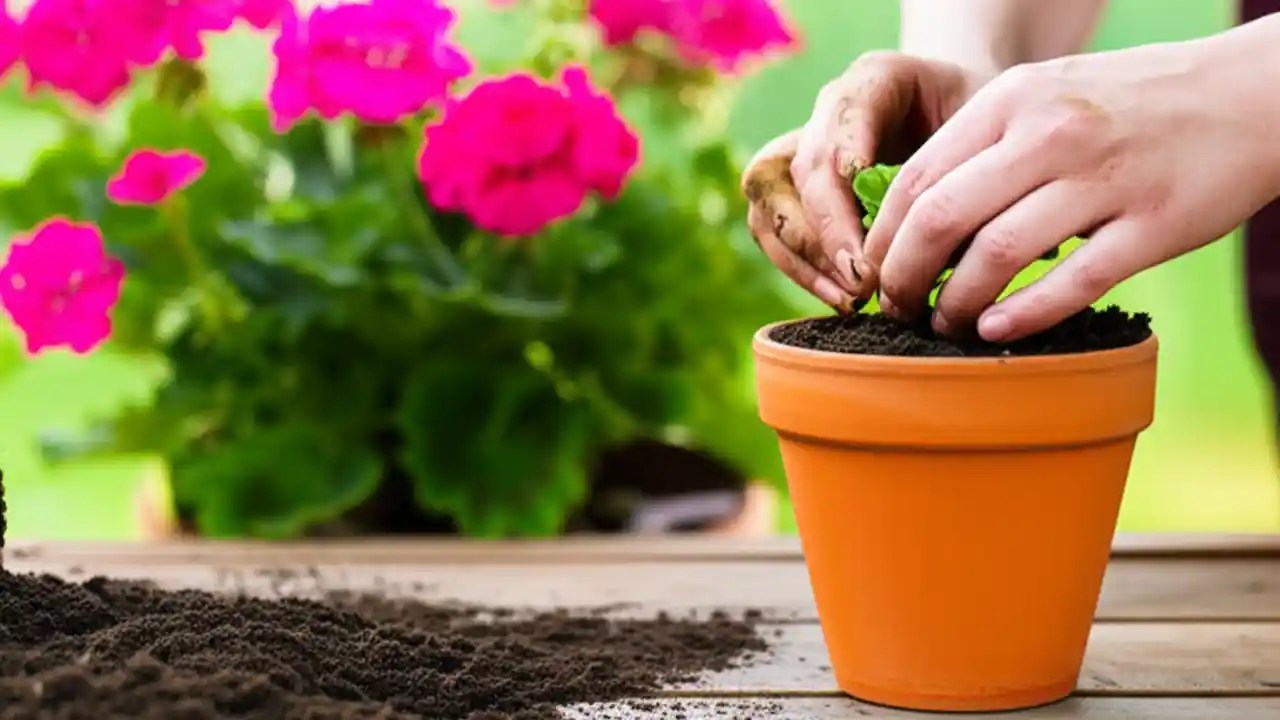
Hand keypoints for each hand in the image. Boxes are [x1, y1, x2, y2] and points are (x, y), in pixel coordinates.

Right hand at [740, 52, 991, 310]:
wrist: (970, 121)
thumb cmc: (984, 126)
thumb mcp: (989, 129)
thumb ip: (958, 166)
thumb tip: (936, 238)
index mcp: (873, 80)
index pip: (845, 117)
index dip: (845, 164)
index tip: (862, 203)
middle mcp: (825, 113)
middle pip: (800, 169)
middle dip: (827, 231)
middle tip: (863, 278)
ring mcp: (801, 152)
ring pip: (771, 204)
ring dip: (807, 258)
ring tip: (849, 297)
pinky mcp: (792, 194)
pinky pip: (774, 234)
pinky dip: (803, 271)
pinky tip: (842, 300)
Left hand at [864, 35, 1279, 341]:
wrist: (1251, 96)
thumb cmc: (1131, 104)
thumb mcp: (1046, 96)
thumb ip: (982, 145)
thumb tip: (912, 216)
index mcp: (1012, 100)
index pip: (916, 179)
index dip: (882, 237)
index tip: (873, 272)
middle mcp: (1050, 134)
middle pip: (941, 219)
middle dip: (903, 277)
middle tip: (897, 308)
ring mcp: (1103, 179)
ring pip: (996, 255)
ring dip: (955, 303)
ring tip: (945, 324)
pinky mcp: (1152, 226)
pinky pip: (1072, 281)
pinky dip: (1022, 315)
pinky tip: (995, 332)